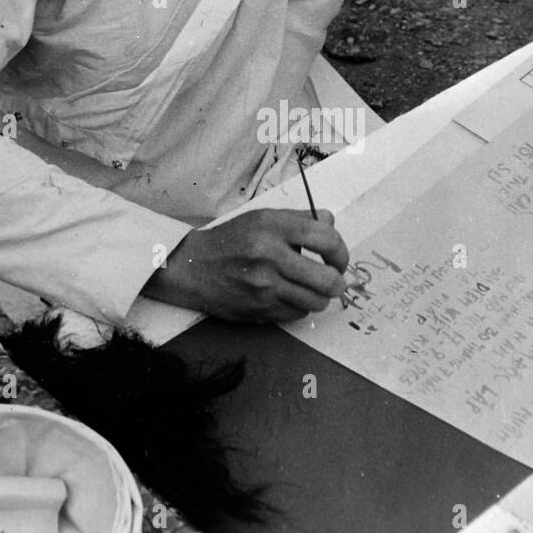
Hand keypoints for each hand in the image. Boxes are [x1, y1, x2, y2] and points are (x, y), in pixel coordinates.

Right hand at [143, 208, 348, 321]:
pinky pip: (298, 314)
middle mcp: (269, 256)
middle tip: (334, 278)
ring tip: (312, 288)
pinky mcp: (259, 309)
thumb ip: (298, 219)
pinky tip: (290, 296)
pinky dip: (300, 306)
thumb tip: (330, 222)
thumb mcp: (261, 218)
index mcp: (272, 227)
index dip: (341, 251)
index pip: (326, 238)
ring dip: (320, 296)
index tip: (338, 257)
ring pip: (316, 301)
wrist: (192, 268)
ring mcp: (264, 286)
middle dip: (338, 280)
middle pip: (328, 278)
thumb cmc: (230, 241)